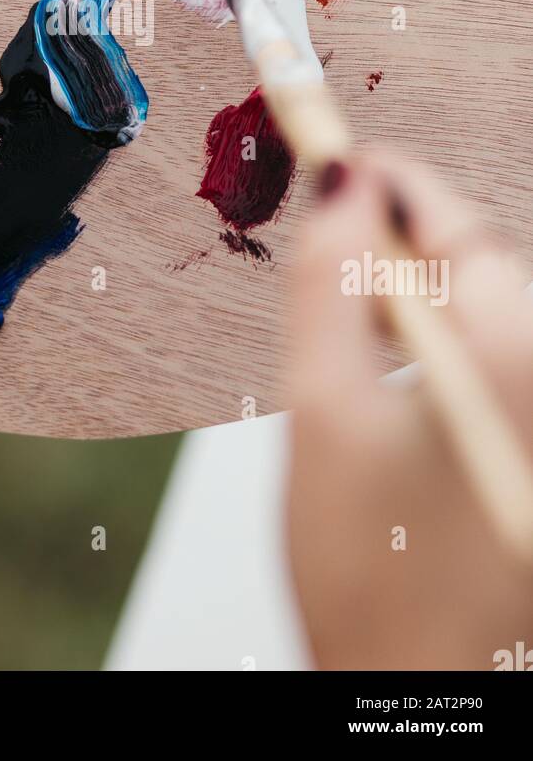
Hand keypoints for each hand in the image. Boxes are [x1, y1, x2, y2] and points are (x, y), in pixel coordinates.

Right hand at [287, 151, 532, 669]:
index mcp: (506, 358)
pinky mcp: (523, 433)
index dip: (390, 177)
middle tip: (329, 228)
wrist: (410, 684)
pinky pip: (491, 353)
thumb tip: (341, 182)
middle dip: (399, 235)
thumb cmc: (370, 569)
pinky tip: (391, 369)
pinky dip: (438, 338)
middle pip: (475, 263)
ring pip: (483, 308)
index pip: (454, 225)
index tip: (335, 147)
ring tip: (352, 321)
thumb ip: (328, 279)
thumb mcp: (319, 407)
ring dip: (416, 289)